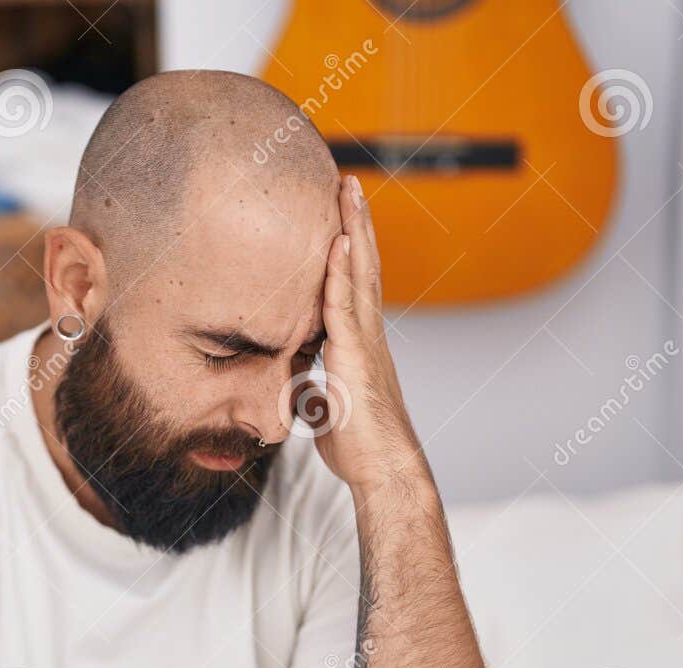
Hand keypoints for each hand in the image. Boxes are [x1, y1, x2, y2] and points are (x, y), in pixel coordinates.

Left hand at [302, 175, 423, 491]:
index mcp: (359, 341)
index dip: (349, 246)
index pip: (353, 281)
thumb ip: (314, 384)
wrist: (383, 470)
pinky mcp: (355, 357)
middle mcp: (367, 333)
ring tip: (347, 191)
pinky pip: (345, 307)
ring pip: (358, 274)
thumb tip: (299, 382)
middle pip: (362, 264)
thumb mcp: (325, 405)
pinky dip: (340, 273)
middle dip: (355, 222)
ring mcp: (364, 342)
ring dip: (352, 230)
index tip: (340, 213)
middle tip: (348, 182)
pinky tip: (336, 244)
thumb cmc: (357, 445)